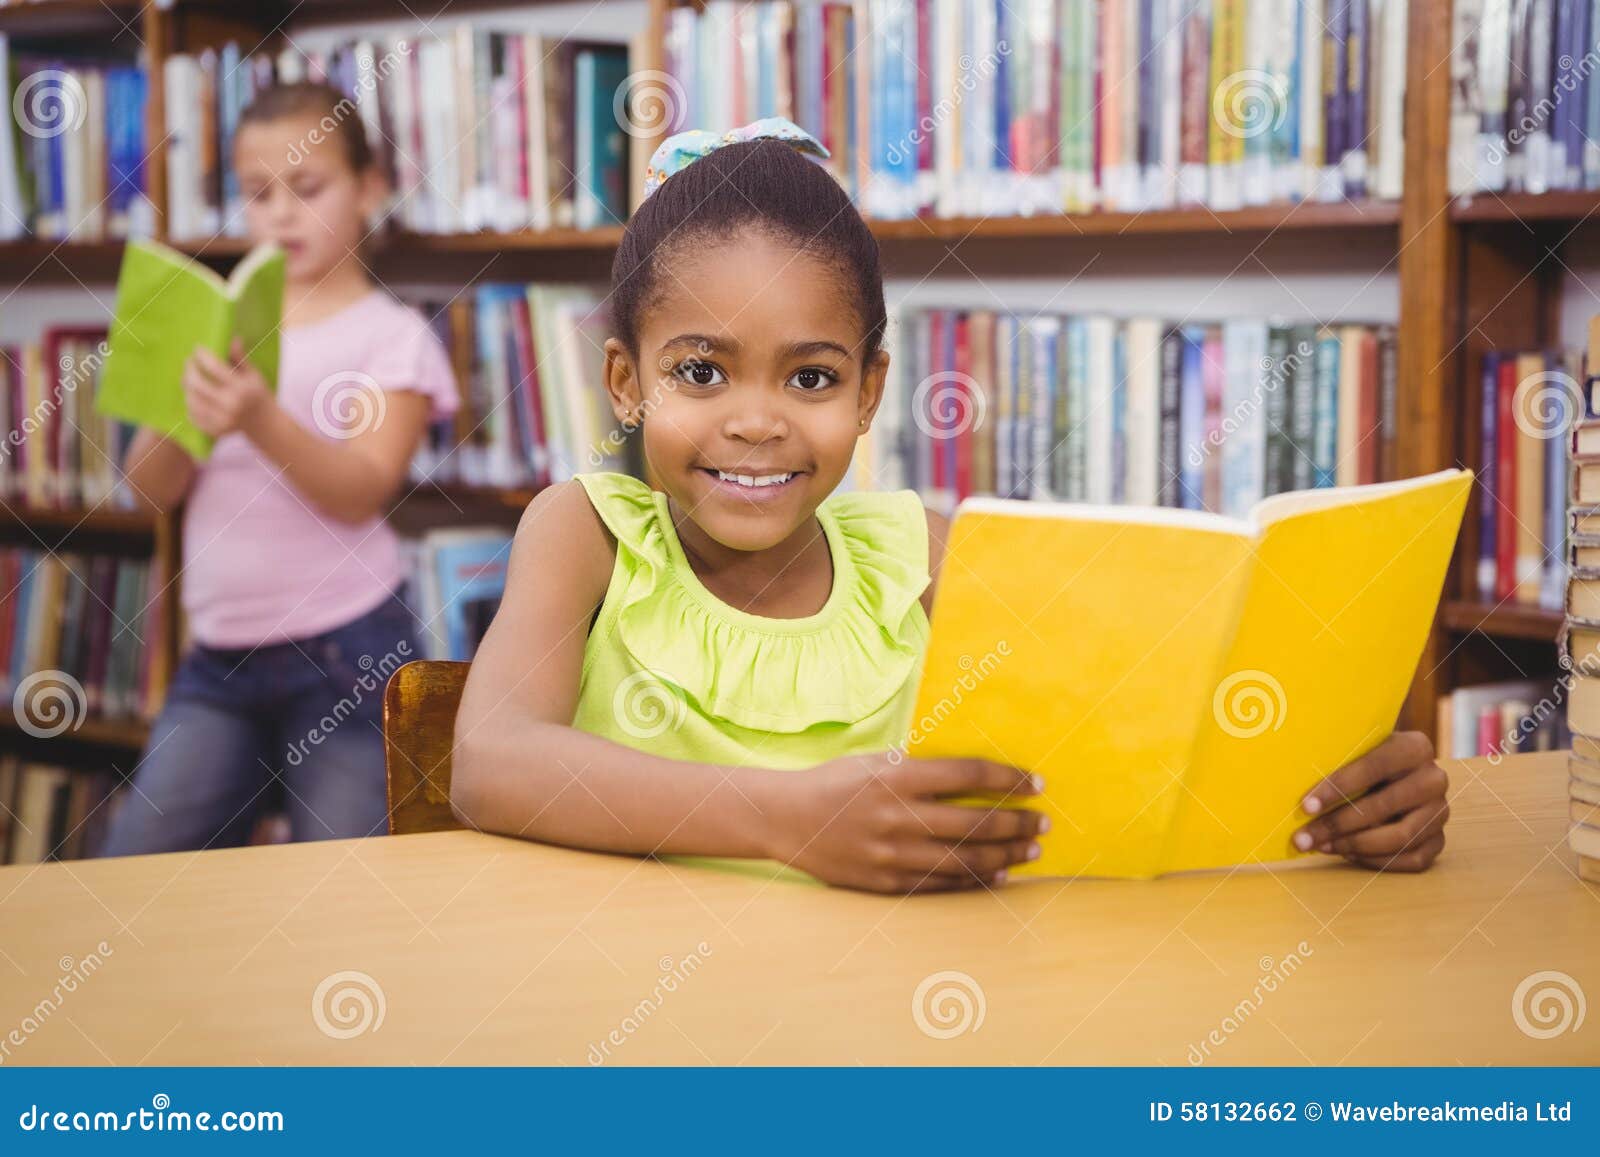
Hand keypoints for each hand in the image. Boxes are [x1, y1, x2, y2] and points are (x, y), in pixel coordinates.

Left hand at [183, 338, 271, 438]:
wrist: (265, 423)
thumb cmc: (257, 394)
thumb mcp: (253, 374)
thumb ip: (240, 358)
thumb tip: (233, 338)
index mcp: (242, 388)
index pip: (214, 367)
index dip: (202, 355)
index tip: (198, 348)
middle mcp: (231, 405)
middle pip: (197, 383)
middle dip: (189, 370)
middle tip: (189, 362)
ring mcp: (222, 420)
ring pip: (191, 399)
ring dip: (187, 387)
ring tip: (189, 379)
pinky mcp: (216, 430)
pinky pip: (193, 415)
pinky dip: (190, 404)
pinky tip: (193, 397)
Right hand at [765, 751, 1049, 893]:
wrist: (785, 819)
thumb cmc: (835, 782)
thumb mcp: (875, 761)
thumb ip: (920, 767)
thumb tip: (975, 773)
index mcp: (897, 777)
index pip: (969, 774)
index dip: (1009, 778)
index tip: (1036, 783)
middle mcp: (897, 816)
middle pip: (975, 822)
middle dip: (1018, 822)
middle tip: (1044, 822)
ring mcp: (891, 854)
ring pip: (964, 859)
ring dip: (1005, 856)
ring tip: (1031, 850)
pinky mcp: (885, 883)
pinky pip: (940, 886)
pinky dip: (974, 882)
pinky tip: (999, 876)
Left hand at [1293, 730, 1448, 871]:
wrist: (1397, 772)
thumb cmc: (1364, 759)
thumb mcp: (1355, 746)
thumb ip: (1336, 754)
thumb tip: (1291, 770)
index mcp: (1414, 747)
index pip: (1373, 767)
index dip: (1337, 788)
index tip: (1306, 806)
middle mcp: (1434, 778)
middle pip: (1383, 806)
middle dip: (1337, 824)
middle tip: (1304, 838)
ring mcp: (1440, 811)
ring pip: (1399, 837)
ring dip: (1354, 845)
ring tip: (1322, 846)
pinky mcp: (1439, 838)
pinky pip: (1411, 859)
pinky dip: (1376, 860)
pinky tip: (1347, 854)